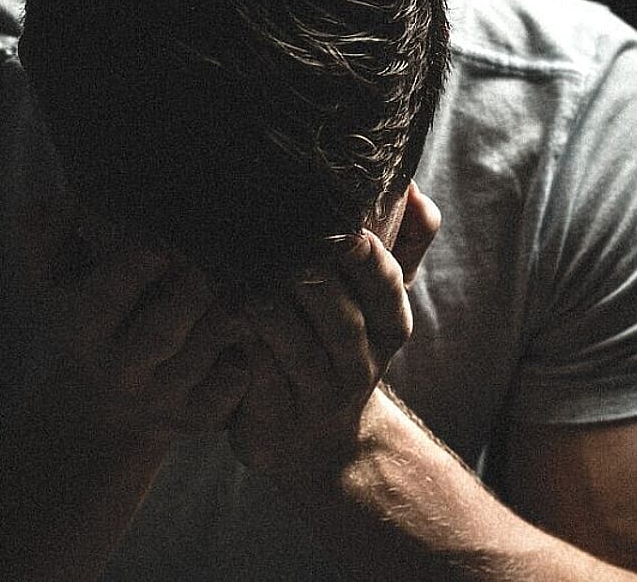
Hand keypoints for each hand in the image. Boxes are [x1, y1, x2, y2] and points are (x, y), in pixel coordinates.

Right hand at [45, 231, 250, 444]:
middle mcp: (120, 367)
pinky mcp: (195, 416)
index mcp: (83, 328)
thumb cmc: (90, 319)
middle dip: (188, 297)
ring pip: (196, 362)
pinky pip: (224, 395)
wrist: (103, 407)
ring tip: (246, 295)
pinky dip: (241, 367)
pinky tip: (256, 337)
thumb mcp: (56, 282)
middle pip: (157, 334)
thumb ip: (45, 238)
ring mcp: (160, 395)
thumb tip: (45, 205)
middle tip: (212, 267)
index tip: (159, 245)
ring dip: (223, 326)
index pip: (103, 299)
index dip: (131, 271)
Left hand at [228, 183, 439, 475]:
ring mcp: (317, 398)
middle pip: (340, 320)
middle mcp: (358, 365)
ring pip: (297, 353)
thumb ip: (402, 245)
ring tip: (245, 282)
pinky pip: (259, 383)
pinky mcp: (274, 422)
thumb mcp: (378, 305)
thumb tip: (416, 190)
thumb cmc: (341, 349)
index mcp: (387, 328)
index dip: (369, 263)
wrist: (320, 446)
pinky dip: (241, 352)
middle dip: (311, 281)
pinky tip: (219, 321)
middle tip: (279, 245)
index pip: (386, 291)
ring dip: (271, 315)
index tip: (351, 232)